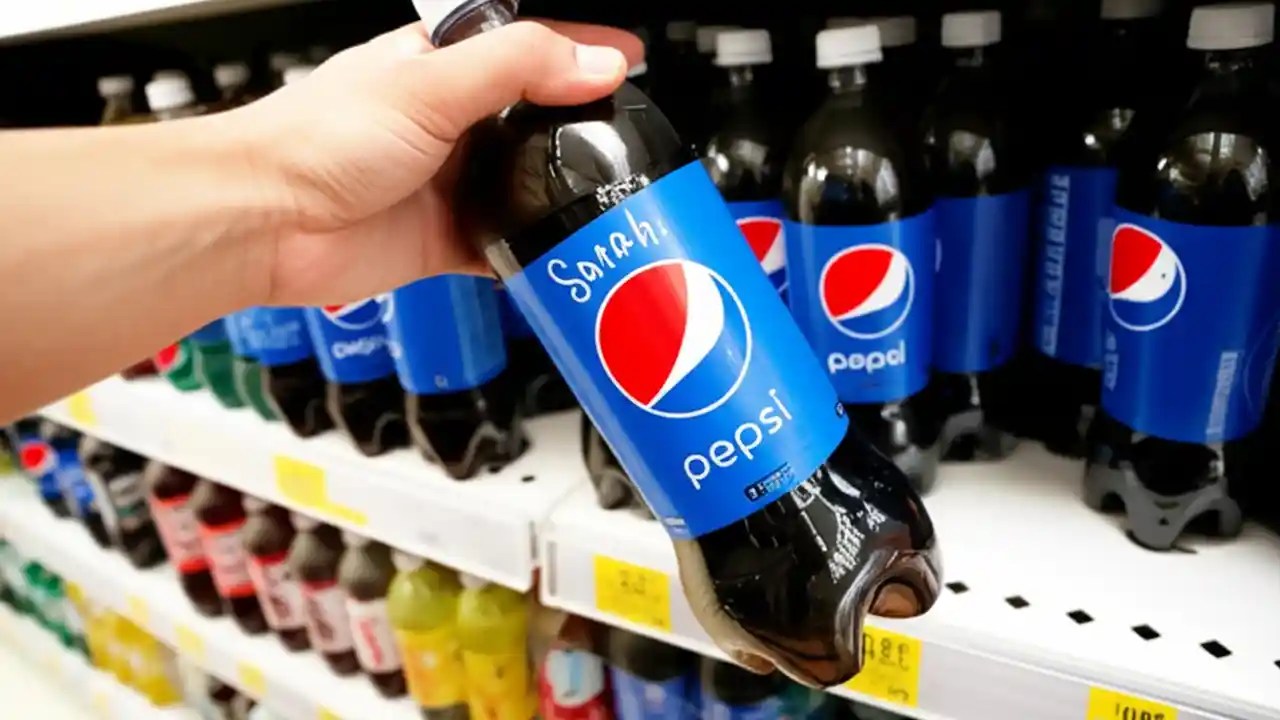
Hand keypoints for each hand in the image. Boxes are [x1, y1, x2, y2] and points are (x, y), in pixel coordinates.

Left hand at [234, 20, 641, 305]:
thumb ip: (517, 68)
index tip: (632, 58)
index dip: (582, 50)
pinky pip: (503, 249)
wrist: (267, 223)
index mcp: (441, 68)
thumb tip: (595, 62)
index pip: (529, 50)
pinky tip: (558, 257)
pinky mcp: (442, 240)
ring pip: (524, 188)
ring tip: (610, 201)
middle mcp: (448, 124)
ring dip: (560, 197)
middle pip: (534, 122)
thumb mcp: (429, 84)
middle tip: (632, 142)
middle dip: (581, 131)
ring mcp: (447, 184)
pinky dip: (531, 255)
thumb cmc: (316, 141)